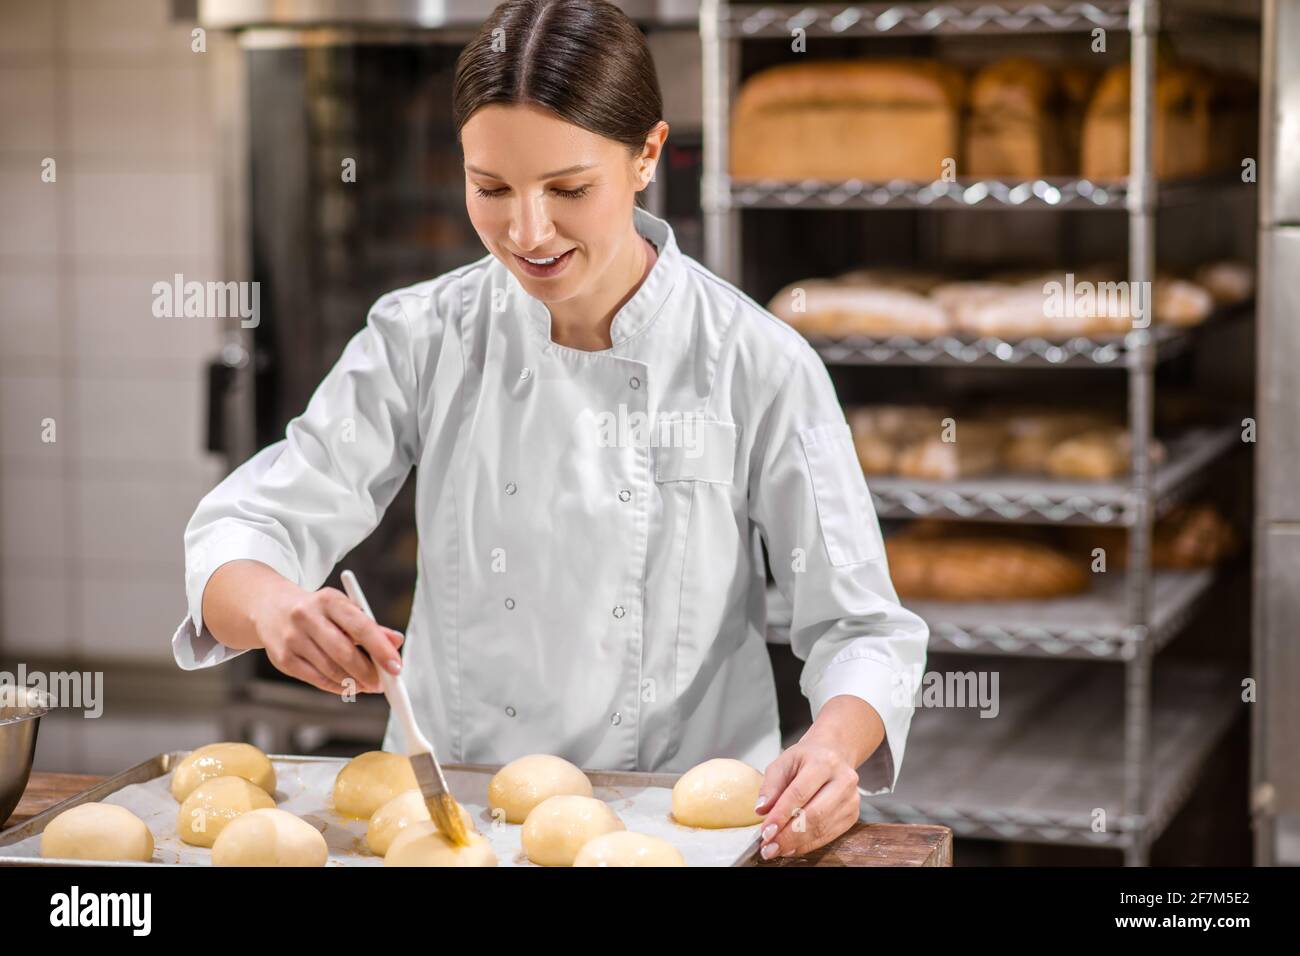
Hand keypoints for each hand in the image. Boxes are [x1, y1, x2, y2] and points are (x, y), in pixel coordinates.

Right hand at [255, 585, 404, 695]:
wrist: (270, 608)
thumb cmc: (318, 611)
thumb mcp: (343, 609)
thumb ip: (371, 626)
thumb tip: (396, 643)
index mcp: (329, 600)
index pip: (361, 626)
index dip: (381, 650)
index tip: (396, 667)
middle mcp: (307, 616)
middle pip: (344, 653)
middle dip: (368, 673)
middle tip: (383, 683)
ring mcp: (292, 639)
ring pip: (331, 669)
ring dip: (354, 682)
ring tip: (367, 685)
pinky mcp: (283, 659)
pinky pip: (317, 679)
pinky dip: (337, 686)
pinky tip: (348, 686)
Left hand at [755, 739, 861, 860]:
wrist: (834, 754)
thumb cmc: (806, 759)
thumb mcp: (784, 762)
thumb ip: (771, 785)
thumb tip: (761, 810)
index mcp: (823, 762)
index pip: (800, 793)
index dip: (781, 814)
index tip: (766, 831)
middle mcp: (843, 780)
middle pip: (815, 814)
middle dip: (789, 835)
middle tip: (769, 847)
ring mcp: (851, 799)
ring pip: (822, 828)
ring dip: (796, 843)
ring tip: (776, 849)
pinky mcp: (853, 814)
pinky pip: (829, 835)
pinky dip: (808, 845)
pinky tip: (791, 848)